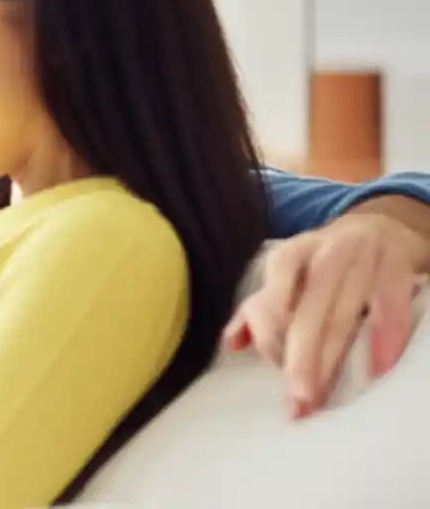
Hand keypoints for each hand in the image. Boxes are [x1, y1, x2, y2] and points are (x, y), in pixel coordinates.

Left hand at [223, 212, 428, 417]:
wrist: (380, 226)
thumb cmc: (325, 261)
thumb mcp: (289, 275)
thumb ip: (260, 308)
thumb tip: (231, 342)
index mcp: (290, 255)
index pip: (272, 296)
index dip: (270, 335)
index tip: (274, 370)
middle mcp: (324, 253)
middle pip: (307, 311)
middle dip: (300, 358)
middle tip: (298, 400)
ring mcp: (362, 258)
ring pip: (343, 313)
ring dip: (333, 357)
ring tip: (326, 396)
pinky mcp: (396, 265)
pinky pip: (389, 303)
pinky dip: (385, 335)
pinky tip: (378, 368)